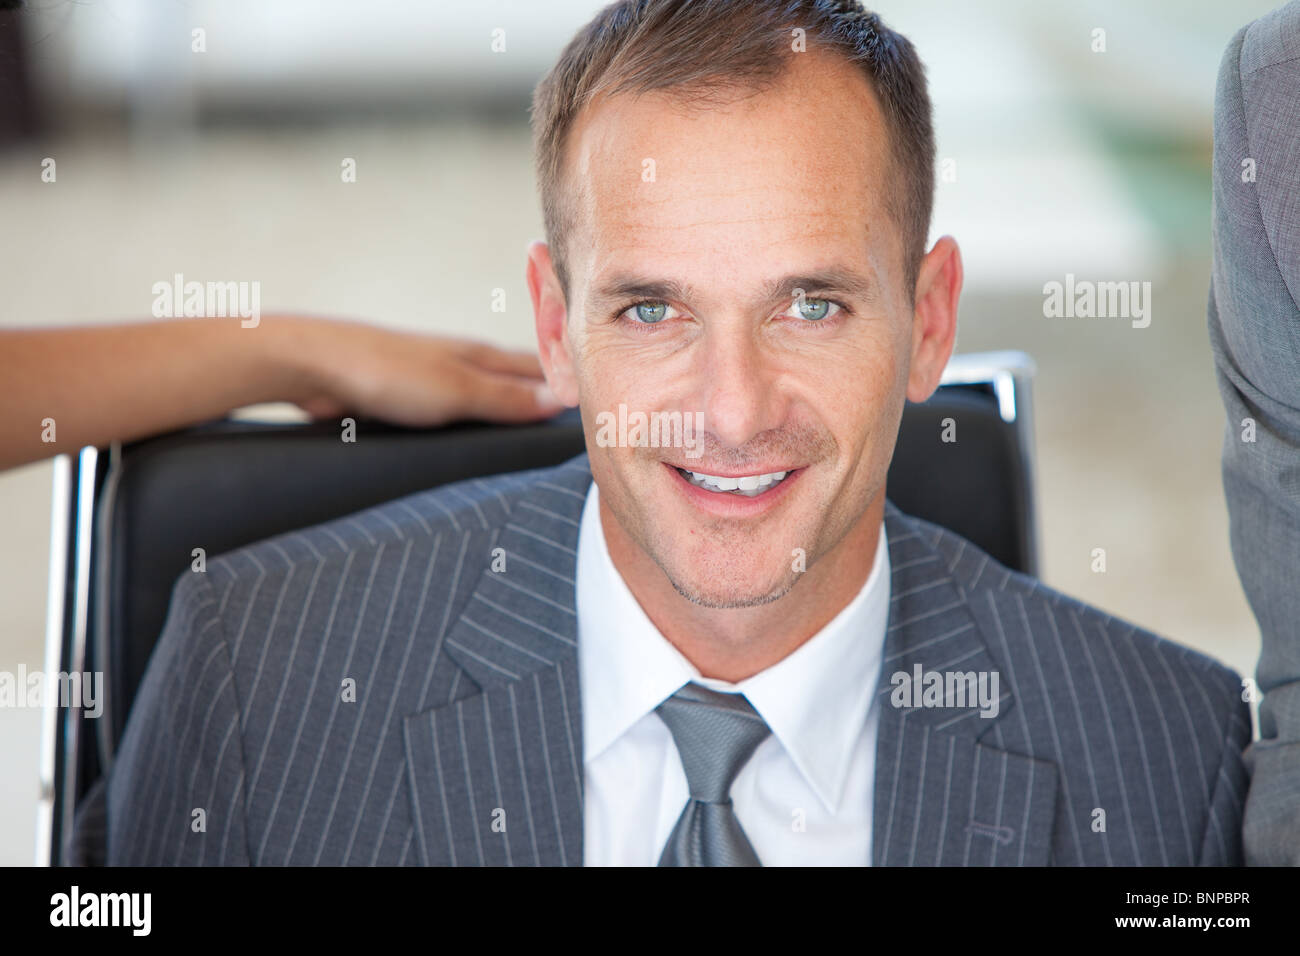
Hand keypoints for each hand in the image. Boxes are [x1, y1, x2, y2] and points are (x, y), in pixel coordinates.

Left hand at [289, 320, 568, 426]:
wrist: (315, 367)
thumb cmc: (385, 372)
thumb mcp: (458, 391)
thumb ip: (508, 398)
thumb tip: (561, 400)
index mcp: (481, 354)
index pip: (542, 369)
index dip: (570, 383)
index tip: (603, 400)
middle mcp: (462, 362)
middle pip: (517, 381)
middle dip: (545, 397)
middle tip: (582, 420)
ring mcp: (434, 378)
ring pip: (485, 396)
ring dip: (509, 411)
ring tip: (539, 435)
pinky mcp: (407, 397)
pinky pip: (455, 412)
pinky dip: (474, 423)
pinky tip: (475, 439)